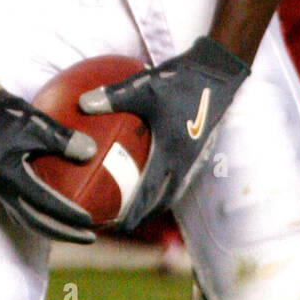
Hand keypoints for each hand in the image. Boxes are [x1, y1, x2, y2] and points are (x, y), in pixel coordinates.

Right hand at [0, 71, 97, 243]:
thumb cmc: (9, 116)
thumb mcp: (37, 124)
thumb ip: (63, 139)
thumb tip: (92, 152)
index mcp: (11, 176)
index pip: (45, 203)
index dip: (68, 214)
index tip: (90, 220)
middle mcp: (4, 190)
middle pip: (37, 223)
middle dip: (64, 233)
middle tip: (90, 237)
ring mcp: (0, 192)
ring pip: (28, 222)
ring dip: (52, 231)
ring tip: (76, 233)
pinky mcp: (1, 189)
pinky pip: (22, 214)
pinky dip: (40, 221)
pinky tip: (55, 219)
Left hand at [79, 37, 249, 230]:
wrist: (217, 72)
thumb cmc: (181, 80)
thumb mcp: (144, 87)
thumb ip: (113, 97)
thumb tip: (82, 104)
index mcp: (172, 152)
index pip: (150, 192)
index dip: (134, 212)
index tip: (118, 227)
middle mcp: (185, 159)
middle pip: (164, 198)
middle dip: (145, 215)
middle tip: (123, 224)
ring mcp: (195, 154)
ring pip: (174, 187)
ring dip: (157, 200)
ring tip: (138, 208)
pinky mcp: (198, 145)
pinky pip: (180, 172)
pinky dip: (165, 181)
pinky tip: (154, 173)